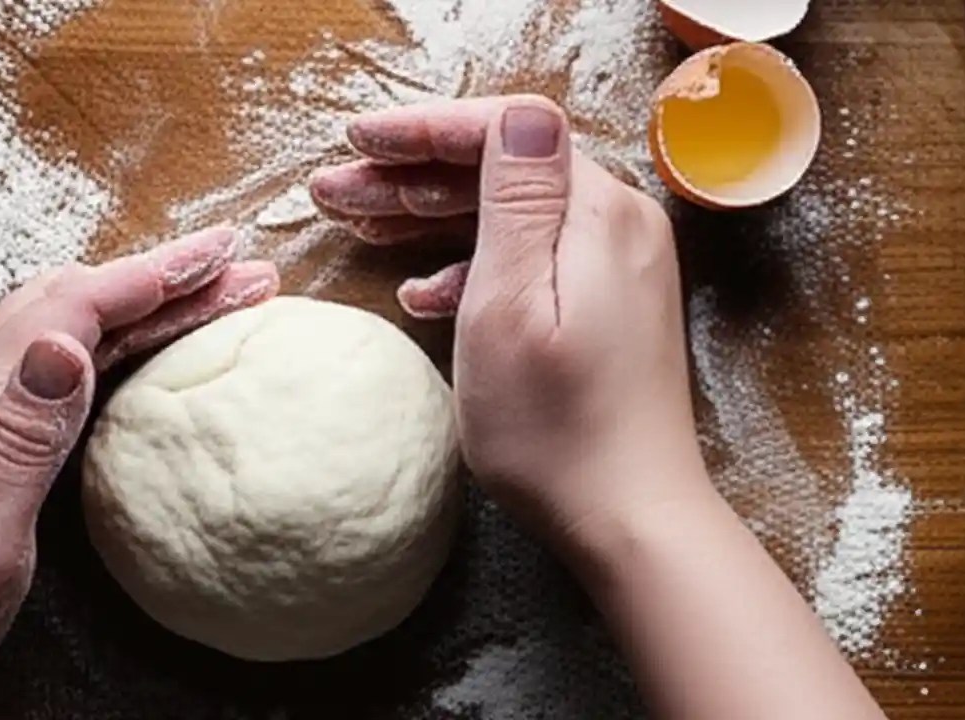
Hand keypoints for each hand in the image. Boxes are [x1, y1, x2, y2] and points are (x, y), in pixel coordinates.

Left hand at [0, 228, 277, 718]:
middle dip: (158, 279)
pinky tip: (136, 351)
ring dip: (139, 306)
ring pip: (63, 330)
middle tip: (235, 267)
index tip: (220, 256)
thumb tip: (66, 346)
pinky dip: (109, 345)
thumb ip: (20, 439)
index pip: (70, 307)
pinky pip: (49, 367)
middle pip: (71, 303)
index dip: (151, 276)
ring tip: (208, 297)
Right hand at [311, 96, 711, 556]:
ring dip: (430, 218)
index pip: (506, 131)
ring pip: (508, 217)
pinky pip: (527, 263)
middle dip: (412, 175)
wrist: (629, 518)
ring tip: (359, 225)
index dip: (423, 130)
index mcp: (597, 213)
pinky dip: (469, 267)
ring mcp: (614, 268)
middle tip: (335, 188)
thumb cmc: (556, 427)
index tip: (358, 139)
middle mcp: (616, 226)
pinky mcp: (604, 307)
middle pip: (502, 171)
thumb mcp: (510, 304)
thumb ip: (515, 200)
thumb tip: (520, 114)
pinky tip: (422, 292)